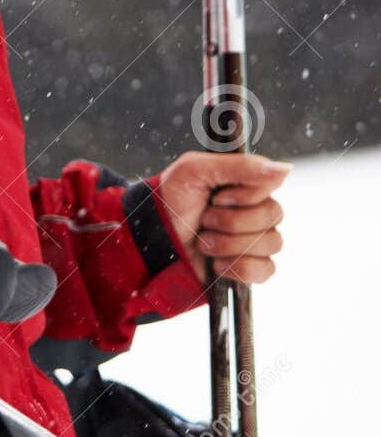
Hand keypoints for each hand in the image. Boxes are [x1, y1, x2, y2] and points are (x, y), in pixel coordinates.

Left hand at [155, 150, 289, 285]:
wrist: (151, 240)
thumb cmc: (171, 200)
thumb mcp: (195, 170)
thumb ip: (240, 166)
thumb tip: (285, 169)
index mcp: (245, 184)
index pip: (271, 185)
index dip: (244, 195)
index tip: (217, 197)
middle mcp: (254, 210)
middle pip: (274, 215)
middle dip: (232, 221)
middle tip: (205, 220)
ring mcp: (253, 240)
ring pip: (272, 242)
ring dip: (230, 244)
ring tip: (204, 242)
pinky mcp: (249, 268)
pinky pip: (266, 270)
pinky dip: (239, 268)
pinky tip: (217, 263)